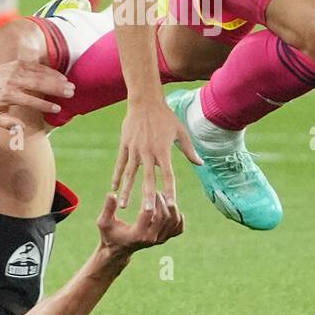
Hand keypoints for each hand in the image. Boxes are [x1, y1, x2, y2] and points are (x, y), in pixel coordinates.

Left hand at [0, 60, 73, 130]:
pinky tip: (62, 77)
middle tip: (71, 93)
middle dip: (56, 89)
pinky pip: (38, 67)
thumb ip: (7, 123)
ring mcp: (17, 70)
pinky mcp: (20, 63)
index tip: (57, 109)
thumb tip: (21, 128)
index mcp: (8, 95)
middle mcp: (13, 81)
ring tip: (71, 86)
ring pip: (40, 74)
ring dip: (57, 80)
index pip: (29, 101)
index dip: (44, 105)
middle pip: (38, 84)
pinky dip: (51, 72)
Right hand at [97, 191, 183, 256]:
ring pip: (173, 222)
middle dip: (161, 200)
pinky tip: (173, 208)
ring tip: (164, 195)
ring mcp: (159, 241)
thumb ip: (108, 208)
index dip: (149, 197)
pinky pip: (178, 229)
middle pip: (163, 216)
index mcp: (137, 234)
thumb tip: (112, 193)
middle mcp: (150, 239)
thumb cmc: (109, 234)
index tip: (145, 186)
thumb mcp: (104, 222)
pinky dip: (178, 218)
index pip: (148, 213)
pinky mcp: (163, 240)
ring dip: (171, 207)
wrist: (118, 250)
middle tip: (155, 189)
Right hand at [112, 98, 200, 212]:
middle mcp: (148, 152)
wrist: (145, 101)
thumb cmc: (166, 117)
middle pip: (148, 178)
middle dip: (148, 196)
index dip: (170, 190)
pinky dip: (117, 177)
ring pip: (130, 174)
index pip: (168, 174)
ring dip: (127, 191)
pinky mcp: (125, 145)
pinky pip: (120, 164)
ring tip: (123, 206)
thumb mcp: (180, 132)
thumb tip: (200, 164)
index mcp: (163, 150)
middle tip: (147, 213)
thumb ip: (189, 150)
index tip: (171, 204)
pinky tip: (114, 189)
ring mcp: (135, 149)